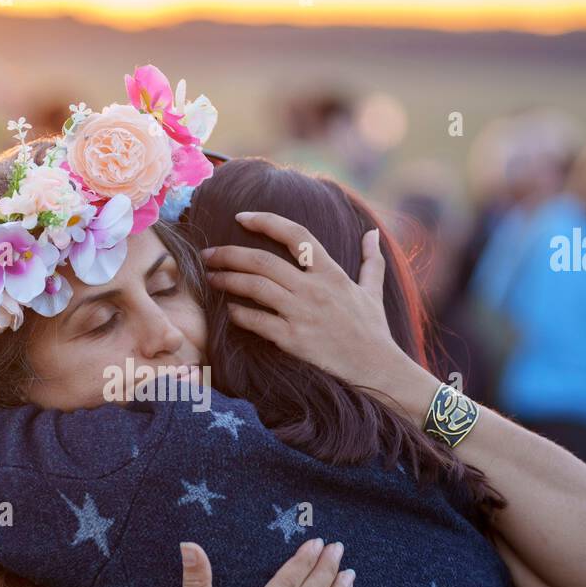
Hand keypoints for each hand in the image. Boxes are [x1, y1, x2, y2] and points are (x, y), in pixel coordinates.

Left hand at [201, 211, 418, 393]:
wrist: (377, 369)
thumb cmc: (373, 331)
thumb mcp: (373, 291)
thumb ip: (371, 260)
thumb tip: (371, 233)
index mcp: (332, 272)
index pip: (295, 234)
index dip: (266, 221)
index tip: (242, 217)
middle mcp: (314, 289)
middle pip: (262, 261)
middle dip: (229, 254)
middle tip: (208, 254)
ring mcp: (302, 314)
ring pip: (255, 287)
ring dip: (227, 280)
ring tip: (210, 278)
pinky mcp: (293, 340)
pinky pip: (257, 322)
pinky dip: (239, 314)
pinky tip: (228, 311)